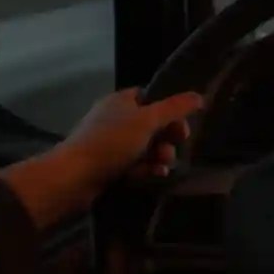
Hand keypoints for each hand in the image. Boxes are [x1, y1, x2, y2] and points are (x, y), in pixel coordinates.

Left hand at [0, 88, 202, 229]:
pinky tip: (153, 176)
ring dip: (159, 156)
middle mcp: (115, 119)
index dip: (170, 109)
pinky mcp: (107, 166)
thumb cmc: (111, 142)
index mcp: (121, 101)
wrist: (73, 177)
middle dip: (167, 137)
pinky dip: (146, 169)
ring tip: (162, 166)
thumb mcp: (148, 120)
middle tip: (176, 146)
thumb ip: (175, 108)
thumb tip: (199, 96)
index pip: (151, 97)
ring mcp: (110, 143)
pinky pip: (134, 164)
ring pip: (145, 147)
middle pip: (152, 124)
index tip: (184, 123)